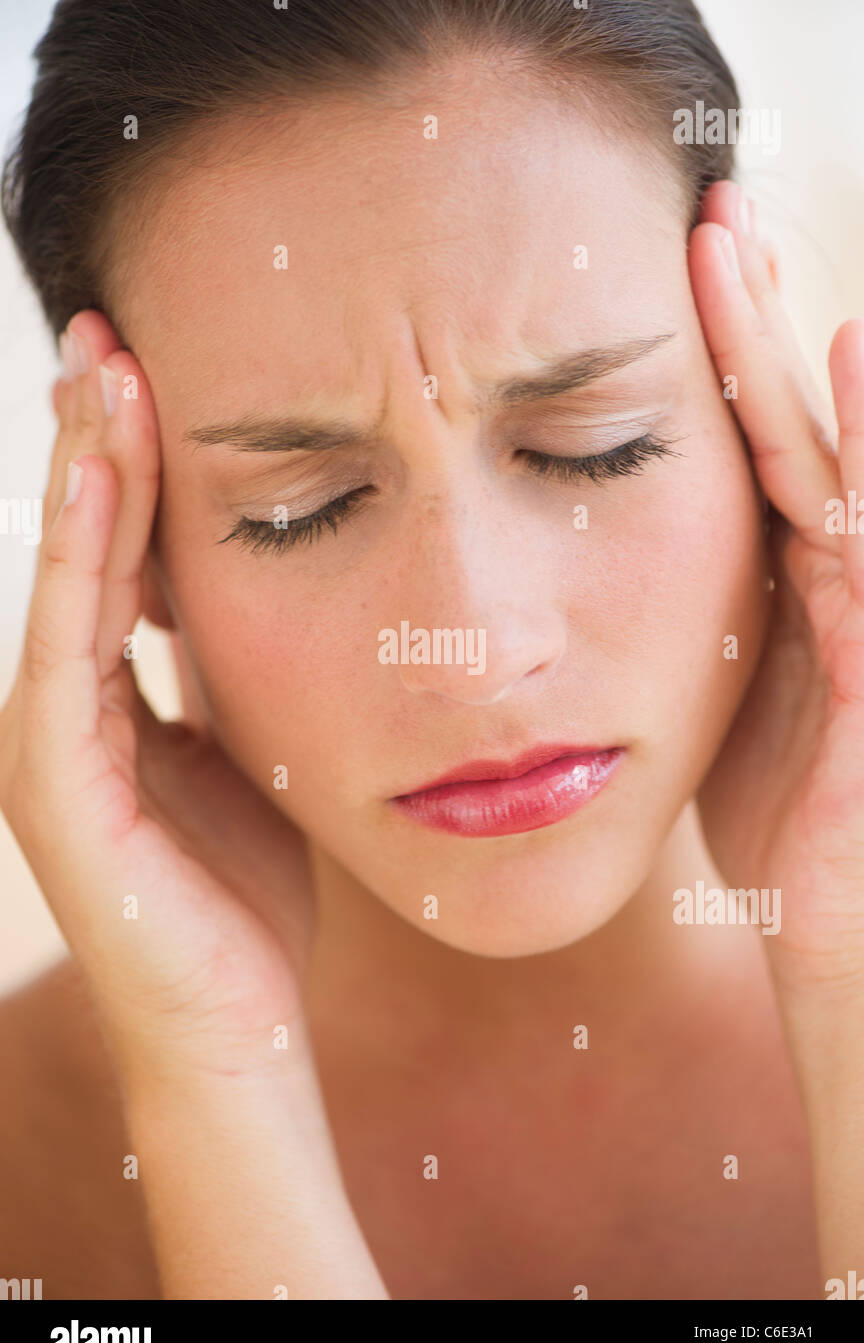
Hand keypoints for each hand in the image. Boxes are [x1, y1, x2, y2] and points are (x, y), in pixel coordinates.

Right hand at [0, 310, 317, 1084]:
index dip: (133, 459)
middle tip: (109, 326)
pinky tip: (92, 479)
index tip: (154, 362)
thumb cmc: (251, 891)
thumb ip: (237, 675)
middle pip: (85, 545)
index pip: (123, 551)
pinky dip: (78, 561)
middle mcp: (70, 703)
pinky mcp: (54, 785)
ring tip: (99, 368)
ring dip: (83, 472)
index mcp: (116, 693)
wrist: (236, 1022)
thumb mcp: (253, 750)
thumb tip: (266, 591)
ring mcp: (50, 743)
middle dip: (95, 437)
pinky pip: (68, 651)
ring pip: (68, 579)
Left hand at [689, 181, 863, 990]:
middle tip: (714, 211)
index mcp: (799, 584)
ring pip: (846, 468)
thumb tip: (625, 579)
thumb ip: (698, 635)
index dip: (728, 352)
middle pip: (801, 428)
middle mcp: (849, 582)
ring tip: (753, 256)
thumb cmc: (786, 836)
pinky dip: (857, 463)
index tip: (686, 257)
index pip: (763, 444)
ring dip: (800, 363)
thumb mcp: (727, 711)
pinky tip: (839, 373)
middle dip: (756, 322)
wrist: (845, 941)